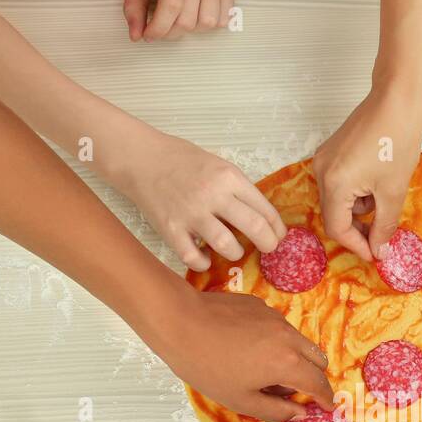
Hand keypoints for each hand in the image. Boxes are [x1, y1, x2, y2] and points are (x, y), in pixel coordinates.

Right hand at [108, 122, 283, 272]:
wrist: (141, 158)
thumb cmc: (181, 160)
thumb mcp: (217, 164)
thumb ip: (237, 188)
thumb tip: (262, 216)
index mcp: (228, 177)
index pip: (264, 208)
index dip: (278, 228)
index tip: (279, 236)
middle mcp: (212, 195)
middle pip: (254, 228)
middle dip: (268, 244)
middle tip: (268, 249)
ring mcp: (191, 214)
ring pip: (227, 246)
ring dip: (236, 253)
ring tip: (234, 250)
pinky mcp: (171, 229)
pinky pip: (193, 257)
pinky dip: (203, 263)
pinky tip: (205, 258)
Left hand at [124, 0, 235, 40]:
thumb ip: (135, 5)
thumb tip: (135, 33)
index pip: (171, 6)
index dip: (158, 28)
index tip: (149, 34)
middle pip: (188, 19)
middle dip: (171, 32)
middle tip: (161, 28)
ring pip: (207, 22)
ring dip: (191, 29)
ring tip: (180, 19)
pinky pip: (224, 17)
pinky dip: (209, 23)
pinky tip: (196, 14)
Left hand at [136, 286, 333, 421]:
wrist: (180, 322)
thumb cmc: (207, 367)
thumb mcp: (240, 400)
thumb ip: (276, 410)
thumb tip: (299, 412)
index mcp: (288, 363)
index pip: (319, 384)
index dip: (325, 398)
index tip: (326, 407)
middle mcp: (289, 337)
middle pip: (318, 359)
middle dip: (314, 377)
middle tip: (293, 391)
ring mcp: (275, 318)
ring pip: (299, 341)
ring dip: (295, 359)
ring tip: (265, 371)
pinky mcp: (260, 305)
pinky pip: (278, 327)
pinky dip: (276, 342)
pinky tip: (247, 348)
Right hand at [313, 83, 421, 261]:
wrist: (397, 99)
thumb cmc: (397, 140)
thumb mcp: (393, 191)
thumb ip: (384, 225)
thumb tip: (379, 250)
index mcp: (335, 184)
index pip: (338, 229)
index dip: (358, 245)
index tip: (376, 253)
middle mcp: (321, 172)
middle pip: (334, 216)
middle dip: (358, 229)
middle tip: (382, 234)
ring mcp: (323, 160)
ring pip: (338, 201)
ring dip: (360, 209)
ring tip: (384, 195)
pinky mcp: (331, 152)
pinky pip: (339, 183)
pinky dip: (357, 192)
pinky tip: (376, 180)